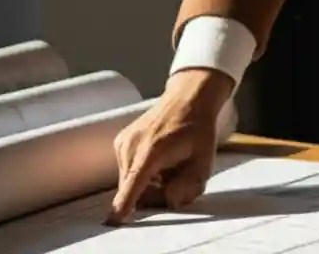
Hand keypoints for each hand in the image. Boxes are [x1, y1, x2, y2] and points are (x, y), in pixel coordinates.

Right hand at [105, 68, 233, 224]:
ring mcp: (124, 143)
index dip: (125, 204)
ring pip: (129, 181)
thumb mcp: (204, 161)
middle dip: (152, 195)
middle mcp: (132, 146)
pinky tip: (160, 159)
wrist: (188, 99)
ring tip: (169, 165)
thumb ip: (189, 185)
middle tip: (175, 180)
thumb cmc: (198, 130)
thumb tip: (169, 201)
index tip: (114, 220)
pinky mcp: (121, 142)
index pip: (134, 183)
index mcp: (153, 150)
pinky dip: (143, 173)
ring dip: (148, 184)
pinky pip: (128, 170)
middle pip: (132, 189)